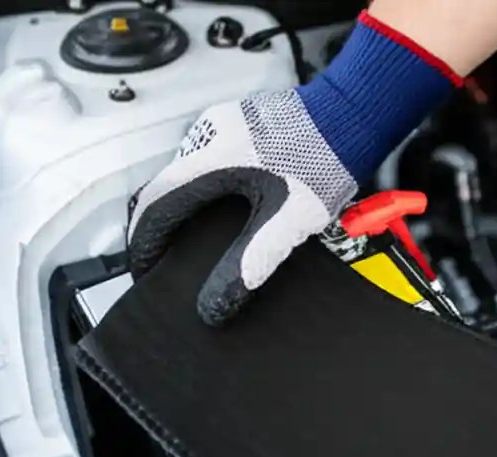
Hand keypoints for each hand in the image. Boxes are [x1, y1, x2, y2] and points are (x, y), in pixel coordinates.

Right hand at [126, 91, 358, 325]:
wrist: (352, 115)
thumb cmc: (326, 158)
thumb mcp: (288, 221)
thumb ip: (251, 261)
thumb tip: (218, 302)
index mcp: (208, 160)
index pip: (154, 207)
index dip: (144, 245)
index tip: (145, 269)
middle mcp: (206, 137)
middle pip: (164, 190)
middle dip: (160, 229)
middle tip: (165, 262)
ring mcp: (220, 126)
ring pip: (184, 175)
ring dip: (183, 208)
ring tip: (192, 242)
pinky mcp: (236, 123)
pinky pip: (205, 160)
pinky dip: (203, 189)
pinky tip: (224, 210)